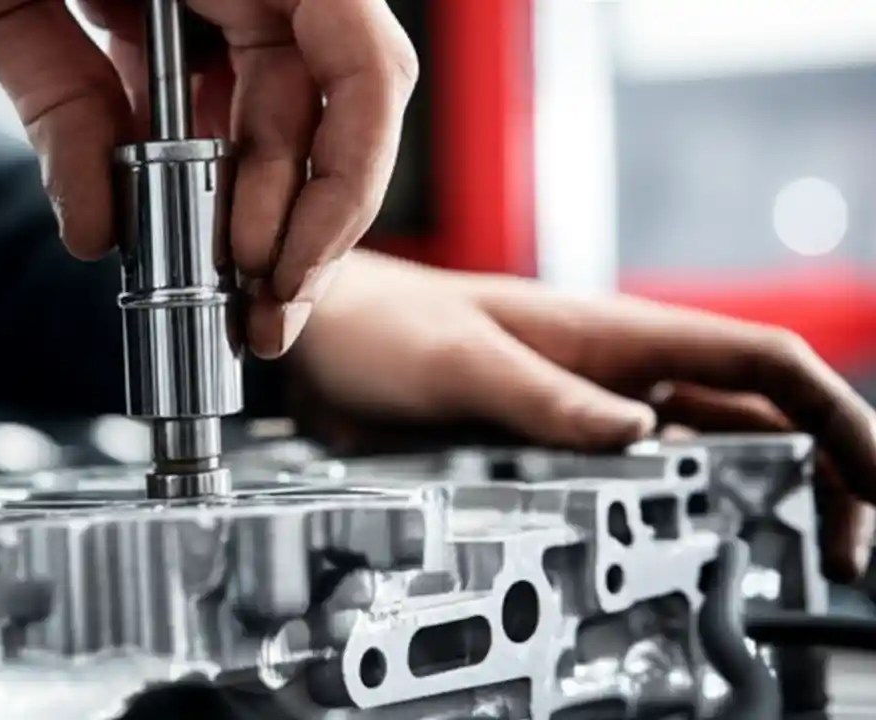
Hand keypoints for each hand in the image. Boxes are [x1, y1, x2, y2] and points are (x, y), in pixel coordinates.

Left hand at [0, 0, 417, 356]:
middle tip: (263, 310)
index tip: (280, 257)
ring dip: (256, 209)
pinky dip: (199, 166)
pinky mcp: (159, 12)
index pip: (355, 55)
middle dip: (298, 219)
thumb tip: (97, 225)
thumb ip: (53, 95)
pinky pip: (205, 97)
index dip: (342, 170)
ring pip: (272, 111)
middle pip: (321, 102)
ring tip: (235, 293)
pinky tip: (181, 226)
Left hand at [290, 250, 875, 582]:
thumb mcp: (462, 362)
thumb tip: (640, 435)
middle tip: (844, 551)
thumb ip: (545, 398)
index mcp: (615, 336)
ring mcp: (591, 411)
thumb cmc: (382, 327)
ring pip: (708, 453)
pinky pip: (641, 480)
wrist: (324, 338)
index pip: (762, 364)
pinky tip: (689, 551)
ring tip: (791, 563)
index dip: (838, 416)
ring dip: (760, 500)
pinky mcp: (552, 446)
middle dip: (821, 474)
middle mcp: (618, 373)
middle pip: (758, 416)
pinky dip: (682, 511)